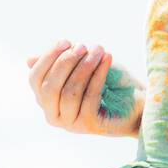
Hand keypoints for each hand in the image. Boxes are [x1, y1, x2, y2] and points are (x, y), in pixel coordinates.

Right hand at [27, 40, 143, 135]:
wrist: (139, 101)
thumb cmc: (109, 81)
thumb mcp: (83, 65)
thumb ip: (60, 62)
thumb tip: (29, 59)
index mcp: (46, 100)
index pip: (35, 79)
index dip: (48, 58)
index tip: (67, 41)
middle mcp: (53, 115)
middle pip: (49, 87)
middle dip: (65, 62)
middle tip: (84, 46)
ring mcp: (70, 123)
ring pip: (69, 92)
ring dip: (84, 67)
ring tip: (99, 50)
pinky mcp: (89, 125)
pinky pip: (89, 97)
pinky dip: (98, 75)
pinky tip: (107, 59)